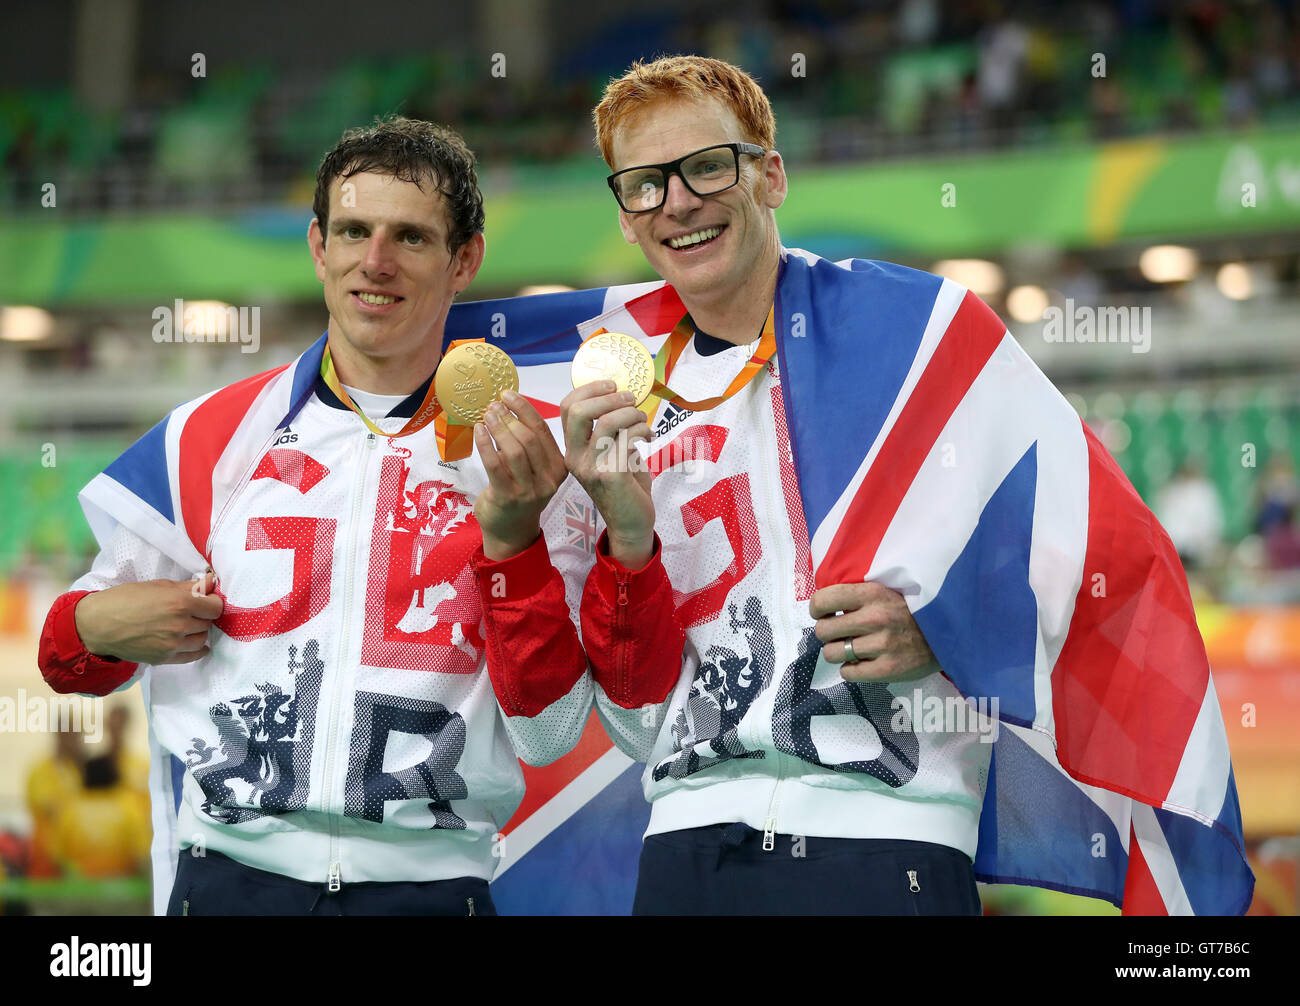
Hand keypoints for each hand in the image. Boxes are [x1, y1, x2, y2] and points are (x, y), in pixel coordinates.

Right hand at [74, 572, 223, 663]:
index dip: (212, 601)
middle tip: (193, 610)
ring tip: (187, 624)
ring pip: (202, 638)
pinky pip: (193, 655)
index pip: (216, 606)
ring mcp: (173, 644)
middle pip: (209, 622)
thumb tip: (212, 581)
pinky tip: (195, 642)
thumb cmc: (125, 599)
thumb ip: (189, 586)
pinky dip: (197, 649)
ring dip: (198, 631)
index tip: (207, 599)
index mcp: (181, 602)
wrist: (97, 624)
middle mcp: (180, 625)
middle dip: (203, 614)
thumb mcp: (158, 585)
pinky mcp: (165, 658)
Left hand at [473, 389, 568, 559]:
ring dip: (498, 428)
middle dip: (509, 417)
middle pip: (529, 438)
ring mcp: (529, 489)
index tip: (508, 394)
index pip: (543, 430)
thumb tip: (507, 408)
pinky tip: (478, 431)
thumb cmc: (521, 493)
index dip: (524, 408)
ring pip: (515, 449)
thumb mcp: (534, 470)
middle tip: (493, 405)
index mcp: (559, 467)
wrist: (511, 531)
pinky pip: (496, 464)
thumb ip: (528, 445)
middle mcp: (549, 478)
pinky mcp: (508, 497)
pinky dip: (485, 444)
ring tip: (486, 416)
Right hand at [560, 381, 654, 566]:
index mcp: (572, 449)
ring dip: (631, 413)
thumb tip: (623, 396)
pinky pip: (627, 438)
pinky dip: (642, 429)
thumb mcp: (610, 453)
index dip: (589, 389)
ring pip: (606, 421)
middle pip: (578, 411)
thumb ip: (610, 429)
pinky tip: (649, 436)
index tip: (613, 385)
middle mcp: (575, 458)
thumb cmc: (624, 486)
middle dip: (608, 397)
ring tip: (643, 420)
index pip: (566, 407)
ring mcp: (591, 467)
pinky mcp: (612, 475)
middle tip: (630, 399)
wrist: (630, 523)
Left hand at [811, 582, 938, 682]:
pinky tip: (863, 662)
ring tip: (852, 649)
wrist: (950, 632)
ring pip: (832, 654)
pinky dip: (851, 669)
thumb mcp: (887, 590)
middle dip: (827, 633)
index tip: (825, 614)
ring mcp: (882, 645)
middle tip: (840, 633)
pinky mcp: (888, 669)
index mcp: (872, 594)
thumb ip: (858, 595)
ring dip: (838, 652)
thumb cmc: (912, 611)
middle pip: (822, 631)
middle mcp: (875, 618)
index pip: (823, 600)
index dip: (818, 609)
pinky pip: (848, 673)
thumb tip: (823, 606)